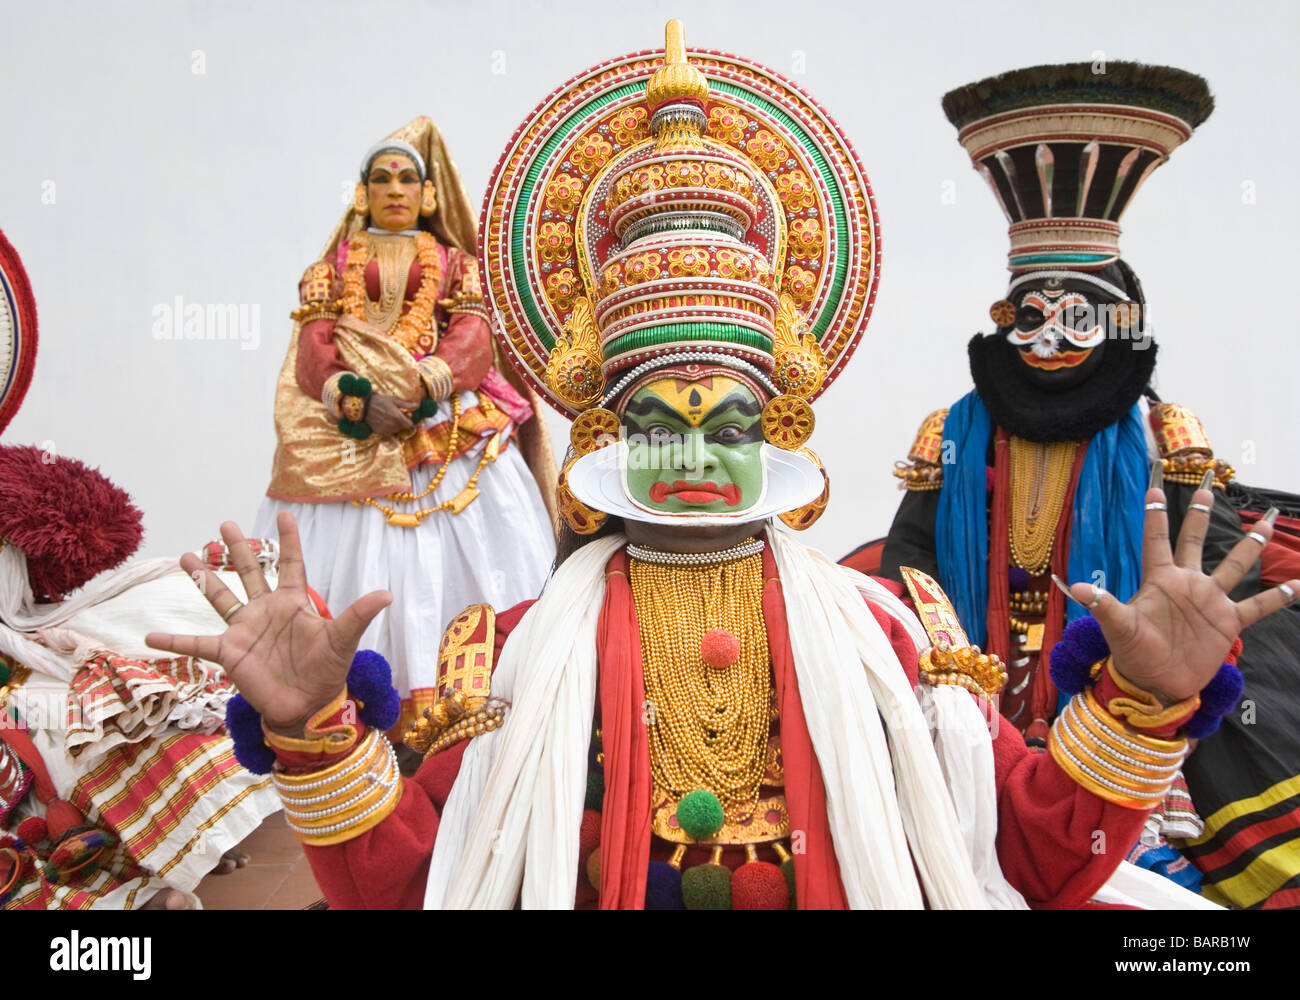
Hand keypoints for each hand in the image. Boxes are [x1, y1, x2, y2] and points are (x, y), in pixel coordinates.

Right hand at [145, 512, 390, 735]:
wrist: (306, 706)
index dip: (288, 540)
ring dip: (203, 578)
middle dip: (238, 548)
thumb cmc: (327, 672)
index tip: (286, 513)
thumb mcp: (343, 640)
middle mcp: (265, 611)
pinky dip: (174, 643)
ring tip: (185, 556)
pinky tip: (150, 638)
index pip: (289, 564)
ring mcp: (244, 630)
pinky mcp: (230, 654)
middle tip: (225, 523)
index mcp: (293, 603)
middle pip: (249, 571)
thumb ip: (358, 615)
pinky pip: (197, 645)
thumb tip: (386, 594)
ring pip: (220, 597)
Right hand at [366, 394, 415, 435]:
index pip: (410, 425)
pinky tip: (384, 421)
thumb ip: (406, 405)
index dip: (409, 420)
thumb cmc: (379, 401)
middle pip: (403, 428)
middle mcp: (393, 425)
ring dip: (395, 426)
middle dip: (402, 422)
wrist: (363, 406)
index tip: (406, 416)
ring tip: (389, 417)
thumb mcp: (394, 400)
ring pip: (396, 430)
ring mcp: (386, 430)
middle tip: (396, 414)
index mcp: (398, 417)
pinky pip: (388, 433)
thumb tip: (417, 406)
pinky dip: (388, 429)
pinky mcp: (380, 432)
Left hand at [1059, 475, 1297, 705]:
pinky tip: (1298, 583)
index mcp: (1159, 579)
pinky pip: (1258, 606)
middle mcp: (1186, 583)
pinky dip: (1279, 596)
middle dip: (1200, 515)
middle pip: (1194, 541)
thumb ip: (1104, 604)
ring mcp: (1209, 601)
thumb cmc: (1131, 653)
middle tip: (1206, 485)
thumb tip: (1078, 586)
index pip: (1156, 540)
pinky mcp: (1227, 622)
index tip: (1154, 487)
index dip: (1155, 515)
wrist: (1156, 683)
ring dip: (1251, 545)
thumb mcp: (1117, 626)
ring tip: (1269, 522)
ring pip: (1235, 565)